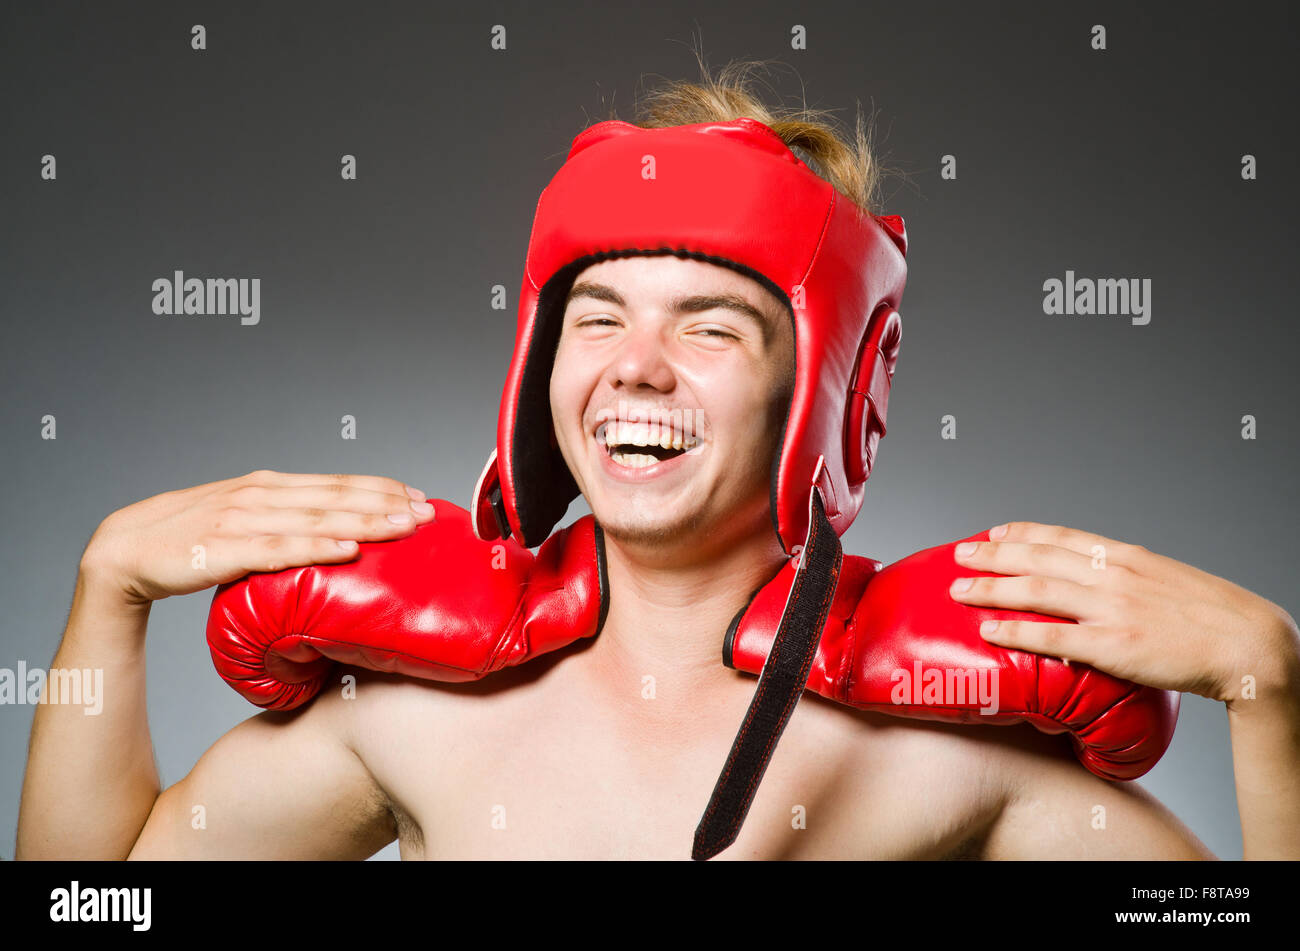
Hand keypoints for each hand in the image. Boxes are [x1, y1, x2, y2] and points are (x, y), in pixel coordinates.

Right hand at [81, 470, 434, 605]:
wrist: (125, 552)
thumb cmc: (193, 541)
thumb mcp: (246, 523)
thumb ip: (286, 522)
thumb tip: (336, 532)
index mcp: (269, 485)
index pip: (336, 482)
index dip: (381, 487)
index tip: (419, 495)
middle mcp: (261, 494)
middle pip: (335, 496)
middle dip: (386, 503)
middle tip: (427, 513)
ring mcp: (241, 518)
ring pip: (315, 518)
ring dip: (364, 521)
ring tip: (402, 527)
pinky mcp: (223, 549)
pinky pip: (278, 549)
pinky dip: (315, 546)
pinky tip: (347, 548)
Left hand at [948, 521, 1299, 706]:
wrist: (1249, 644)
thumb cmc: (1209, 617)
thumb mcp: (1164, 579)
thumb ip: (1126, 576)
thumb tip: (1094, 582)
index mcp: (1125, 555)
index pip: (1061, 535)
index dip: (1022, 532)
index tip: (993, 532)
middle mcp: (1112, 574)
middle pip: (1037, 556)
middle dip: (992, 555)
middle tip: (958, 555)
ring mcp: (1111, 608)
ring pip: (1035, 590)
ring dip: (991, 589)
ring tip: (958, 590)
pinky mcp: (1113, 644)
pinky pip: (1052, 636)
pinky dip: (1015, 631)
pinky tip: (989, 631)